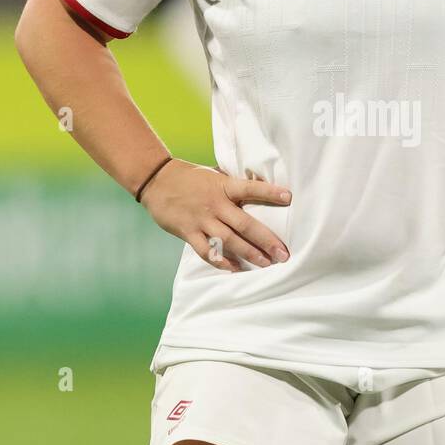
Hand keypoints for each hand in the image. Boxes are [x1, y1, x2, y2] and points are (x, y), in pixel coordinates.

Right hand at [140, 159, 291, 271]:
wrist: (156, 180)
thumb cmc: (190, 178)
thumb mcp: (214, 175)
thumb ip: (233, 185)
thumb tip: (260, 187)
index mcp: (223, 186)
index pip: (250, 188)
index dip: (269, 192)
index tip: (289, 197)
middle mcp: (215, 204)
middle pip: (244, 224)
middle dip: (266, 240)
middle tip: (283, 253)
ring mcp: (201, 219)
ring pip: (228, 240)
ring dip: (249, 253)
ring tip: (266, 263)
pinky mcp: (188, 232)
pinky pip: (206, 251)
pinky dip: (221, 262)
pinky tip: (235, 269)